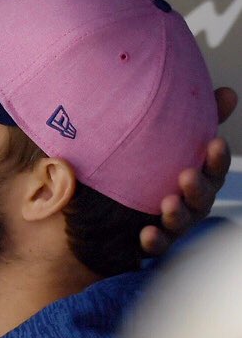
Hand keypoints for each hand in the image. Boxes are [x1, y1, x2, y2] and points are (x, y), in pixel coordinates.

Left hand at [140, 86, 236, 256]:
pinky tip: (146, 233)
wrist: (107, 201)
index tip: (214, 142)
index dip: (217, 157)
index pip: (214, 167)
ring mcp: (172, 223)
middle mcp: (189, 200)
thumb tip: (230, 92)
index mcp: (197, 174)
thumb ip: (195, 115)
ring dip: (179, 213)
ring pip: (182, 222)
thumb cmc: (149, 162)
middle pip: (202, 197)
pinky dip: (155, 240)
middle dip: (198, 187)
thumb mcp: (167, 137)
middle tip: (187, 175)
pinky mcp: (152, 240)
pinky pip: (157, 245)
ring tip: (168, 203)